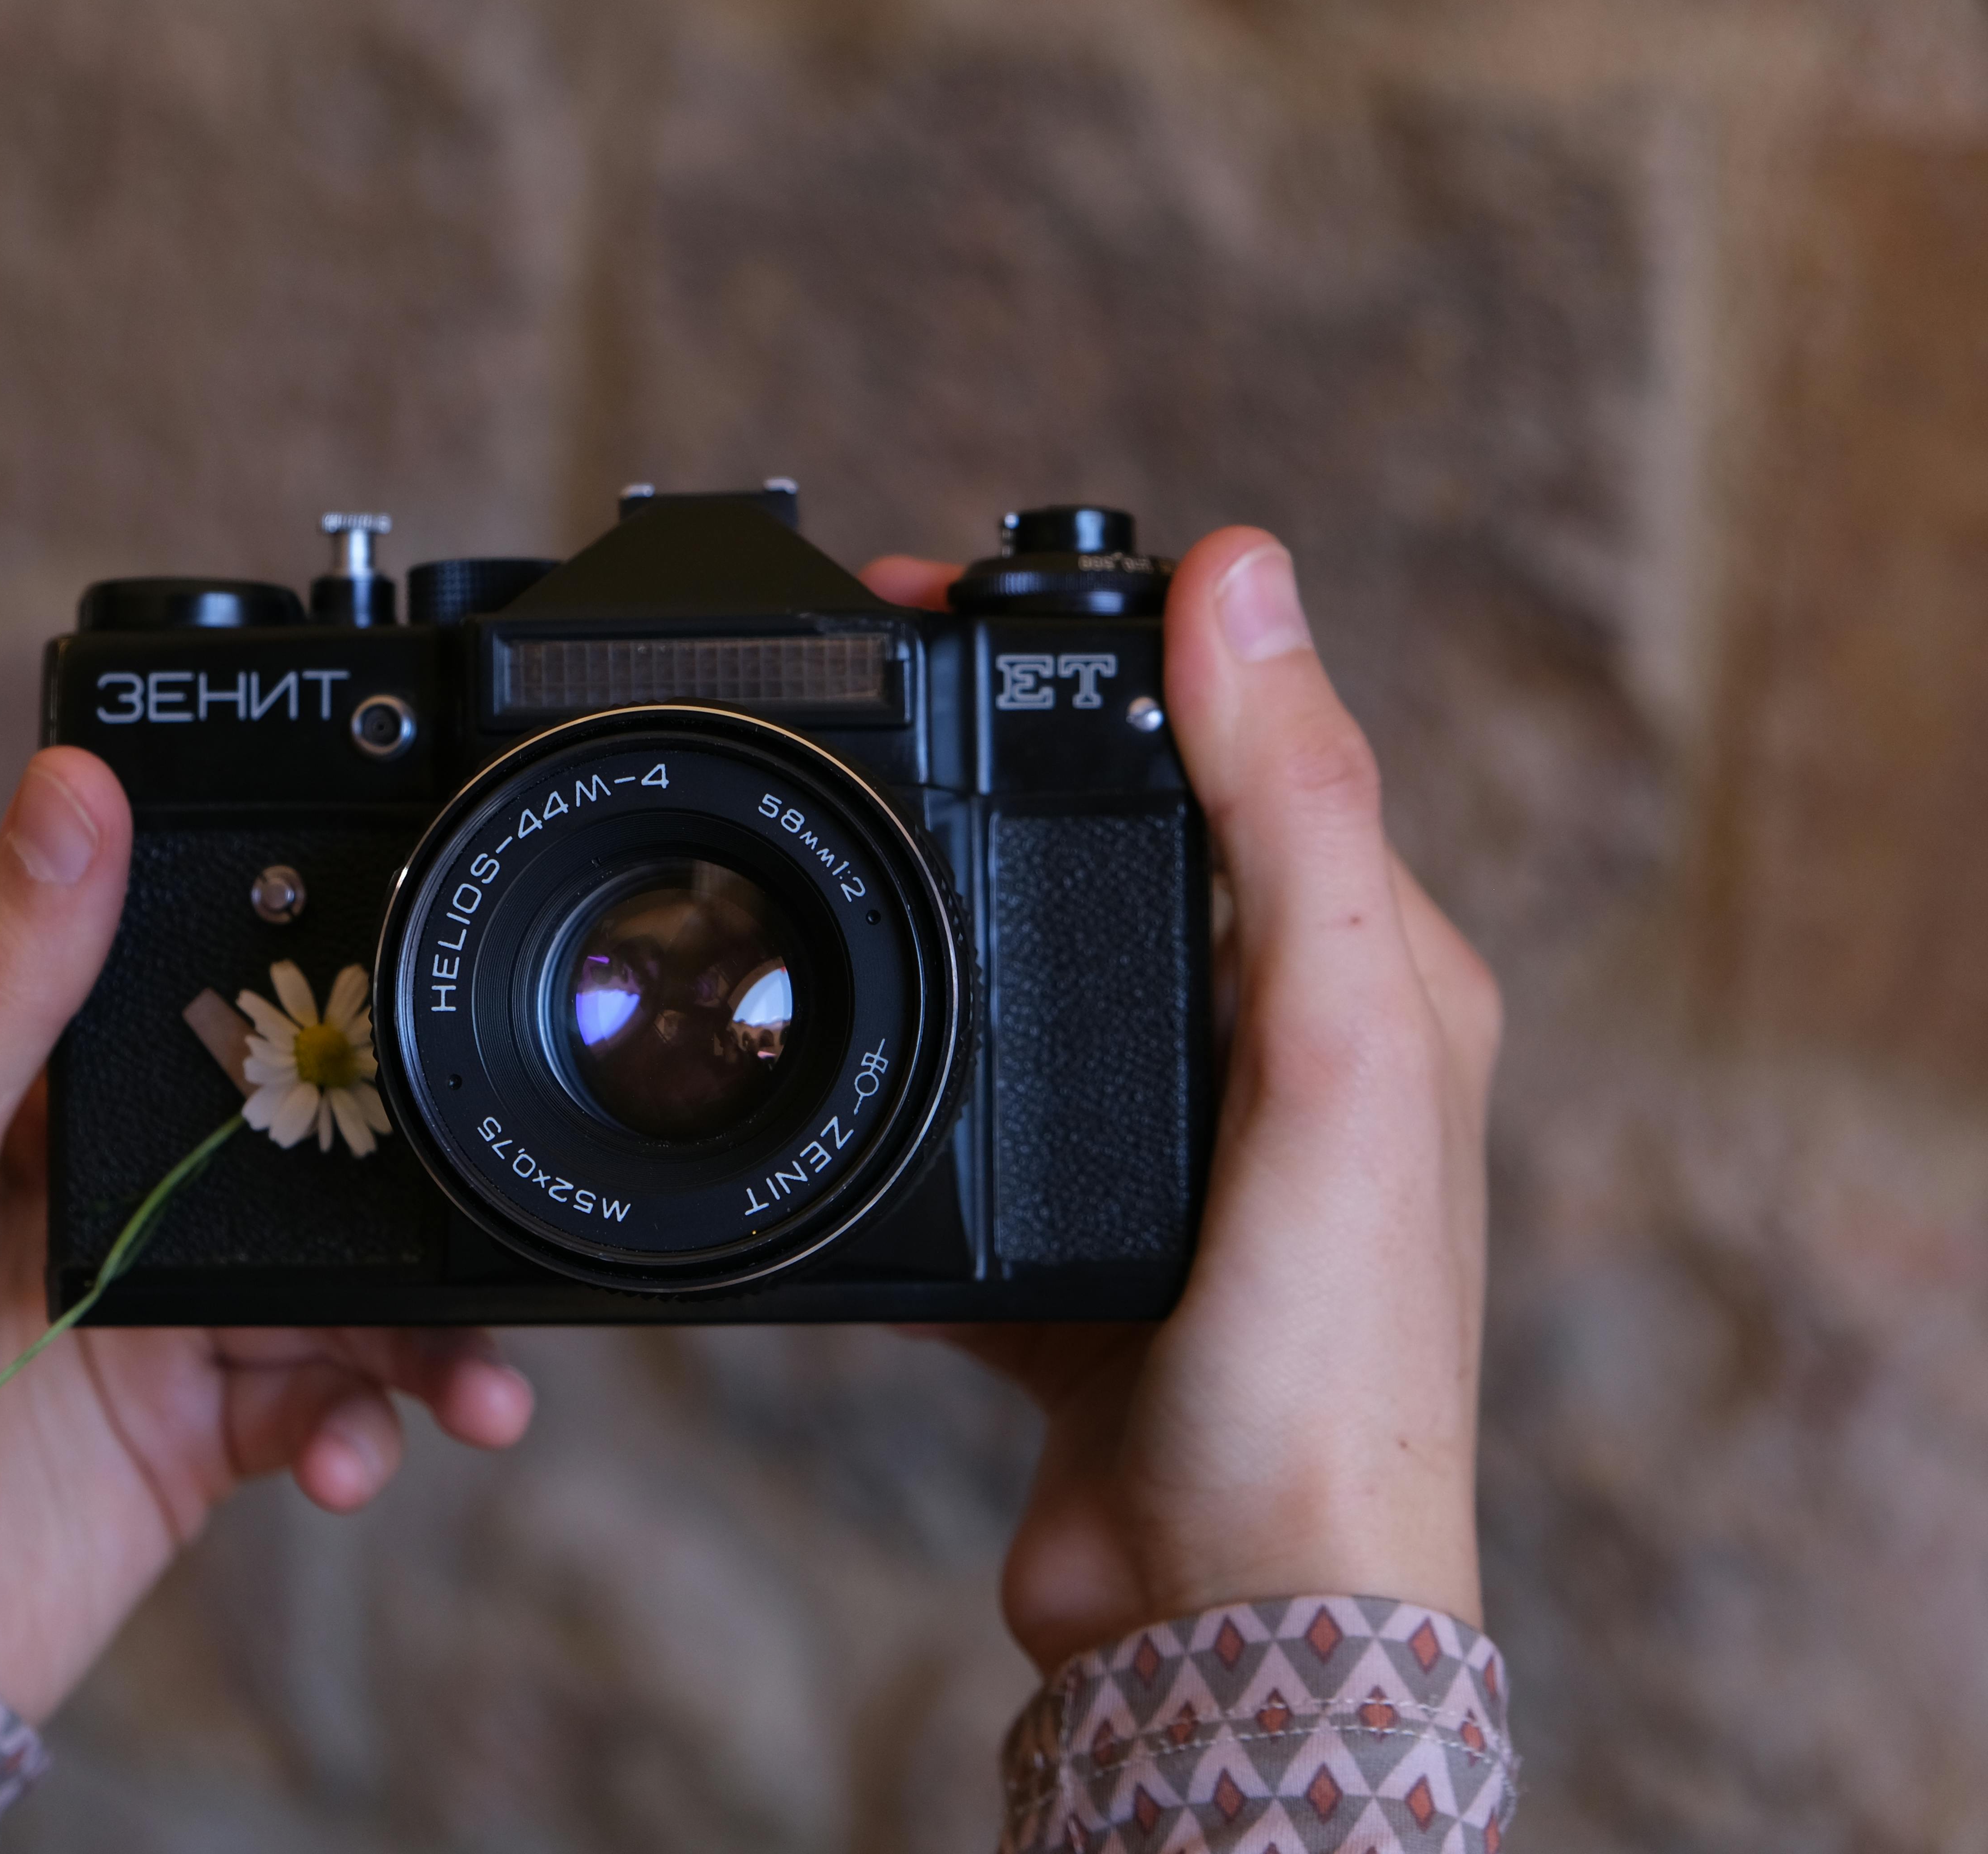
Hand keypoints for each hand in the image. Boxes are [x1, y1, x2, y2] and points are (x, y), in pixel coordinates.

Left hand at [0, 750, 534, 1721]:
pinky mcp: (207, 1435)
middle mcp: (123, 1207)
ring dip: (432, 1334)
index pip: (198, 1006)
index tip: (416, 970)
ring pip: (352, 1290)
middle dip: (418, 1176)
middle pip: (312, 1153)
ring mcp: (172, 1323)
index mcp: (45, 1118)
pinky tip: (352, 1463)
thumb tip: (71, 788)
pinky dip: (370, 1433)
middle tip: (494, 1189)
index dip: (311, 980)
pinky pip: (333, 1406)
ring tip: (481, 1388)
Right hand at [861, 532, 1500, 1679]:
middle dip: (994, 753)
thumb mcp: (1337, 1050)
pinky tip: (826, 1060)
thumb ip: (1291, 817)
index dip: (1112, 644)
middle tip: (853, 687)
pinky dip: (898, 1093)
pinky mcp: (1072, 1249)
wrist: (1224, 1616)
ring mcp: (1166, 1153)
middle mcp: (1278, 1052)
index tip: (948, 602)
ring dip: (938, 910)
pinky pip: (965, 1129)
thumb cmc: (1323, 1363)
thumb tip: (1242, 576)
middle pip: (1119, 848)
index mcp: (1372, 977)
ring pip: (1025, 980)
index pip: (1245, 743)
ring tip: (820, 845)